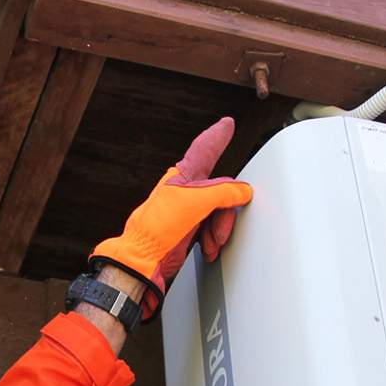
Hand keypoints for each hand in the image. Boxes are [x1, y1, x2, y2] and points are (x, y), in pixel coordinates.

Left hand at [89, 118, 252, 317]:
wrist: (143, 260)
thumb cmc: (156, 229)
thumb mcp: (194, 202)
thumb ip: (222, 192)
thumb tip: (242, 191)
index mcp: (183, 177)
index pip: (204, 149)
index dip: (217, 136)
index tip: (226, 124)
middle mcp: (185, 191)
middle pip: (221, 191)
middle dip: (225, 212)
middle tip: (219, 228)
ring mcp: (188, 211)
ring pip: (219, 213)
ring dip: (218, 231)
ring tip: (209, 242)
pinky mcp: (189, 230)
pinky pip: (212, 230)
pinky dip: (213, 241)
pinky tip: (207, 249)